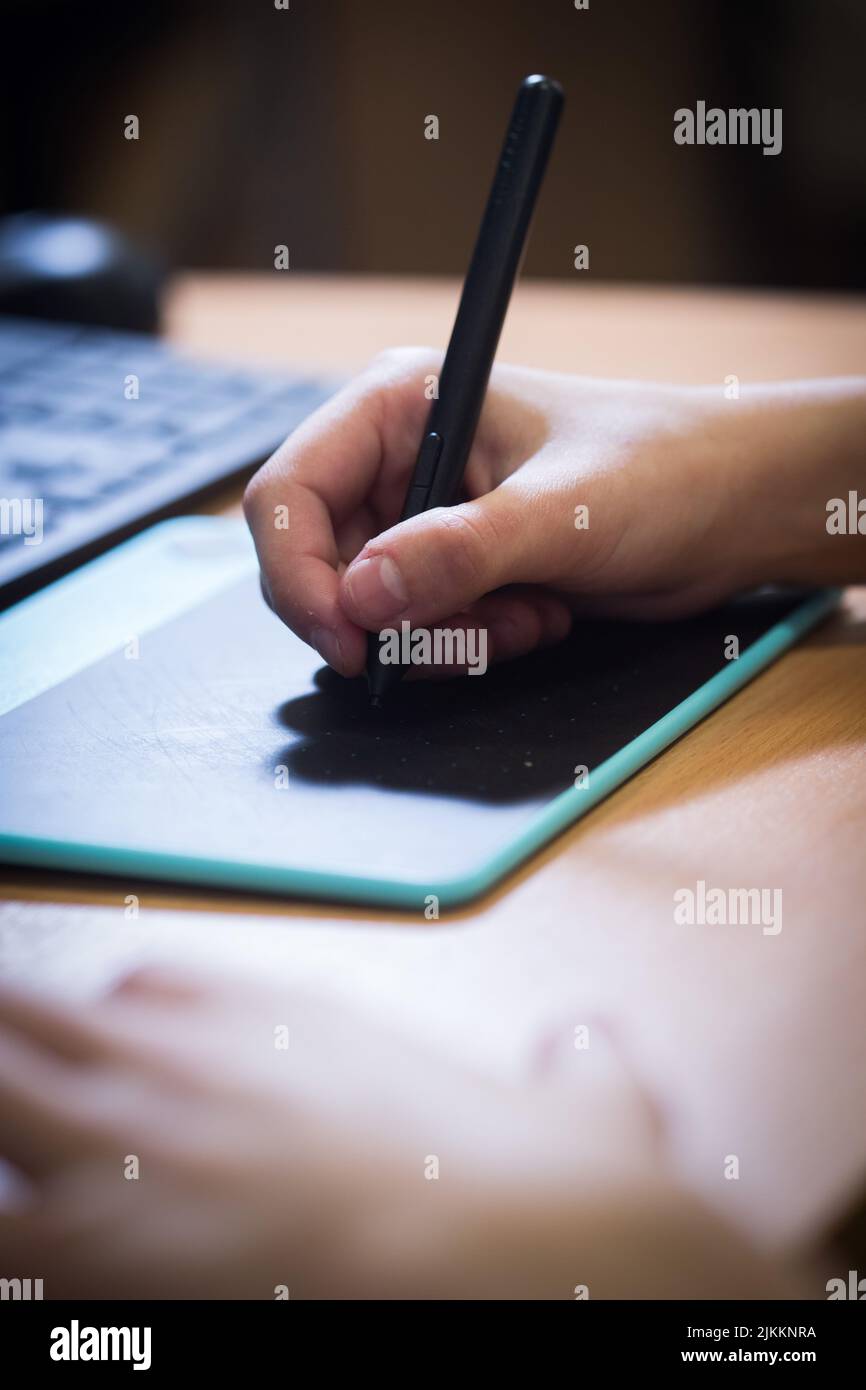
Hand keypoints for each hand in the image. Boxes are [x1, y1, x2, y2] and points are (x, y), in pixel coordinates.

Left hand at [0, 965, 664, 1298]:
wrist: (503, 1260)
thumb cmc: (529, 1194)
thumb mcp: (584, 1107)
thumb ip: (579, 1067)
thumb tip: (590, 1050)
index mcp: (284, 1021)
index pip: (143, 986)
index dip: (120, 1020)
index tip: (122, 1051)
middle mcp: (191, 1066)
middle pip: (29, 1016)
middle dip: (22, 1044)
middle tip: (30, 1084)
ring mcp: (132, 1151)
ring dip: (7, 1117)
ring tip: (23, 1150)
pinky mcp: (102, 1252)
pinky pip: (3, 1229)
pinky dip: (18, 1236)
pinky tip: (46, 1255)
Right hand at [243, 349, 865, 677]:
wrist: (737, 508)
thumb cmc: (666, 470)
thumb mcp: (561, 512)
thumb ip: (457, 552)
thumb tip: (359, 598)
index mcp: (403, 405)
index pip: (290, 492)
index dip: (301, 576)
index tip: (350, 643)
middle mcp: (401, 457)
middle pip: (323, 563)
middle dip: (392, 619)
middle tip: (462, 640)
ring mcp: (428, 515)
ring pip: (375, 610)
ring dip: (445, 638)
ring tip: (527, 616)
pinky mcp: (459, 565)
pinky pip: (421, 629)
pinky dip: (471, 644)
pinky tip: (539, 617)